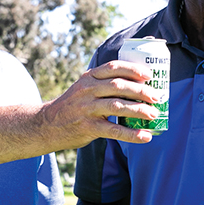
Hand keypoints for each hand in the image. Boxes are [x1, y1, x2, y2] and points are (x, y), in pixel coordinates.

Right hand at [42, 60, 163, 150]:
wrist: (46, 125)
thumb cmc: (73, 106)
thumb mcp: (83, 88)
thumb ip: (103, 85)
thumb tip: (138, 87)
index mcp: (89, 78)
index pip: (113, 67)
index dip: (133, 69)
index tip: (149, 74)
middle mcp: (87, 90)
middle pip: (119, 86)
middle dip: (141, 90)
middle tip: (157, 97)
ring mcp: (87, 109)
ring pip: (118, 106)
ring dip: (139, 110)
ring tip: (154, 114)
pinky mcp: (88, 128)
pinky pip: (114, 130)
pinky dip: (132, 134)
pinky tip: (145, 136)